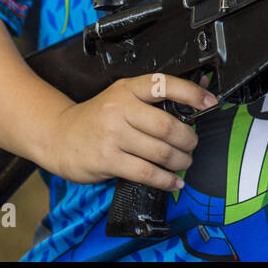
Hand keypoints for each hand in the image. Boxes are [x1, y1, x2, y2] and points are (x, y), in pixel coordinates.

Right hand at [46, 73, 215, 189]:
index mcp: (127, 89)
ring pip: (160, 151)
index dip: (192, 94)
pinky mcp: (107, 160)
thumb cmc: (97, 117)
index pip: (164, 85)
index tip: (210, 103)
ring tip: (184, 163)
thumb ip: (157, 96)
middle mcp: (120, 109)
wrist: (58, 136)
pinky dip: (165, 180)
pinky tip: (173, 182)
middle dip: (188, 139)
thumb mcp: (123, 97)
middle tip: (192, 144)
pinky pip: (146, 172)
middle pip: (167, 125)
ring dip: (180, 161)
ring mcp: (112, 135)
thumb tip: (200, 91)